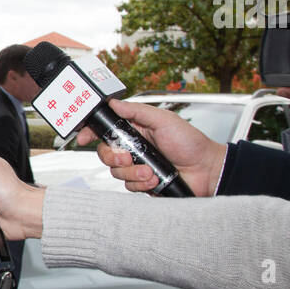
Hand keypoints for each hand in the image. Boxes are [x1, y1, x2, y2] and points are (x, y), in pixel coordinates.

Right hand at [79, 99, 227, 196]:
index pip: (106, 129)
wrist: (206, 171)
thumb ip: (137, 111)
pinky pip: (128, 185)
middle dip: (114, 158)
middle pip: (105, 153)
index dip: (90, 132)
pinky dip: (141, 184)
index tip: (83, 137)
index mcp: (136, 130)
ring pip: (116, 172)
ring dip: (132, 172)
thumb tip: (115, 103)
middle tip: (129, 157)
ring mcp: (137, 166)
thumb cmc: (190, 143)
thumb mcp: (164, 120)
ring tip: (150, 171)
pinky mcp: (142, 182)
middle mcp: (133, 148)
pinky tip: (154, 180)